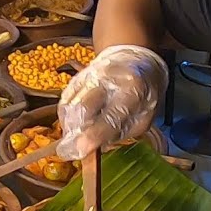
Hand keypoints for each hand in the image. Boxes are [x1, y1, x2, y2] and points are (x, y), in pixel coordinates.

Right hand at [57, 45, 167, 159]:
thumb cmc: (144, 93)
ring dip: (69, 127)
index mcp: (133, 90)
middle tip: (70, 152)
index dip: (94, 135)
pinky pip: (65, 100)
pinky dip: (66, 117)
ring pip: (70, 105)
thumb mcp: (145, 115)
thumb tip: (97, 147)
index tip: (80, 152)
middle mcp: (109, 79)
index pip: (111, 116)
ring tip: (75, 138)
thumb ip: (122, 131)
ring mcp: (90, 75)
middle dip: (74, 134)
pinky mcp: (77, 77)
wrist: (133, 58)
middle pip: (83, 108)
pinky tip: (74, 125)